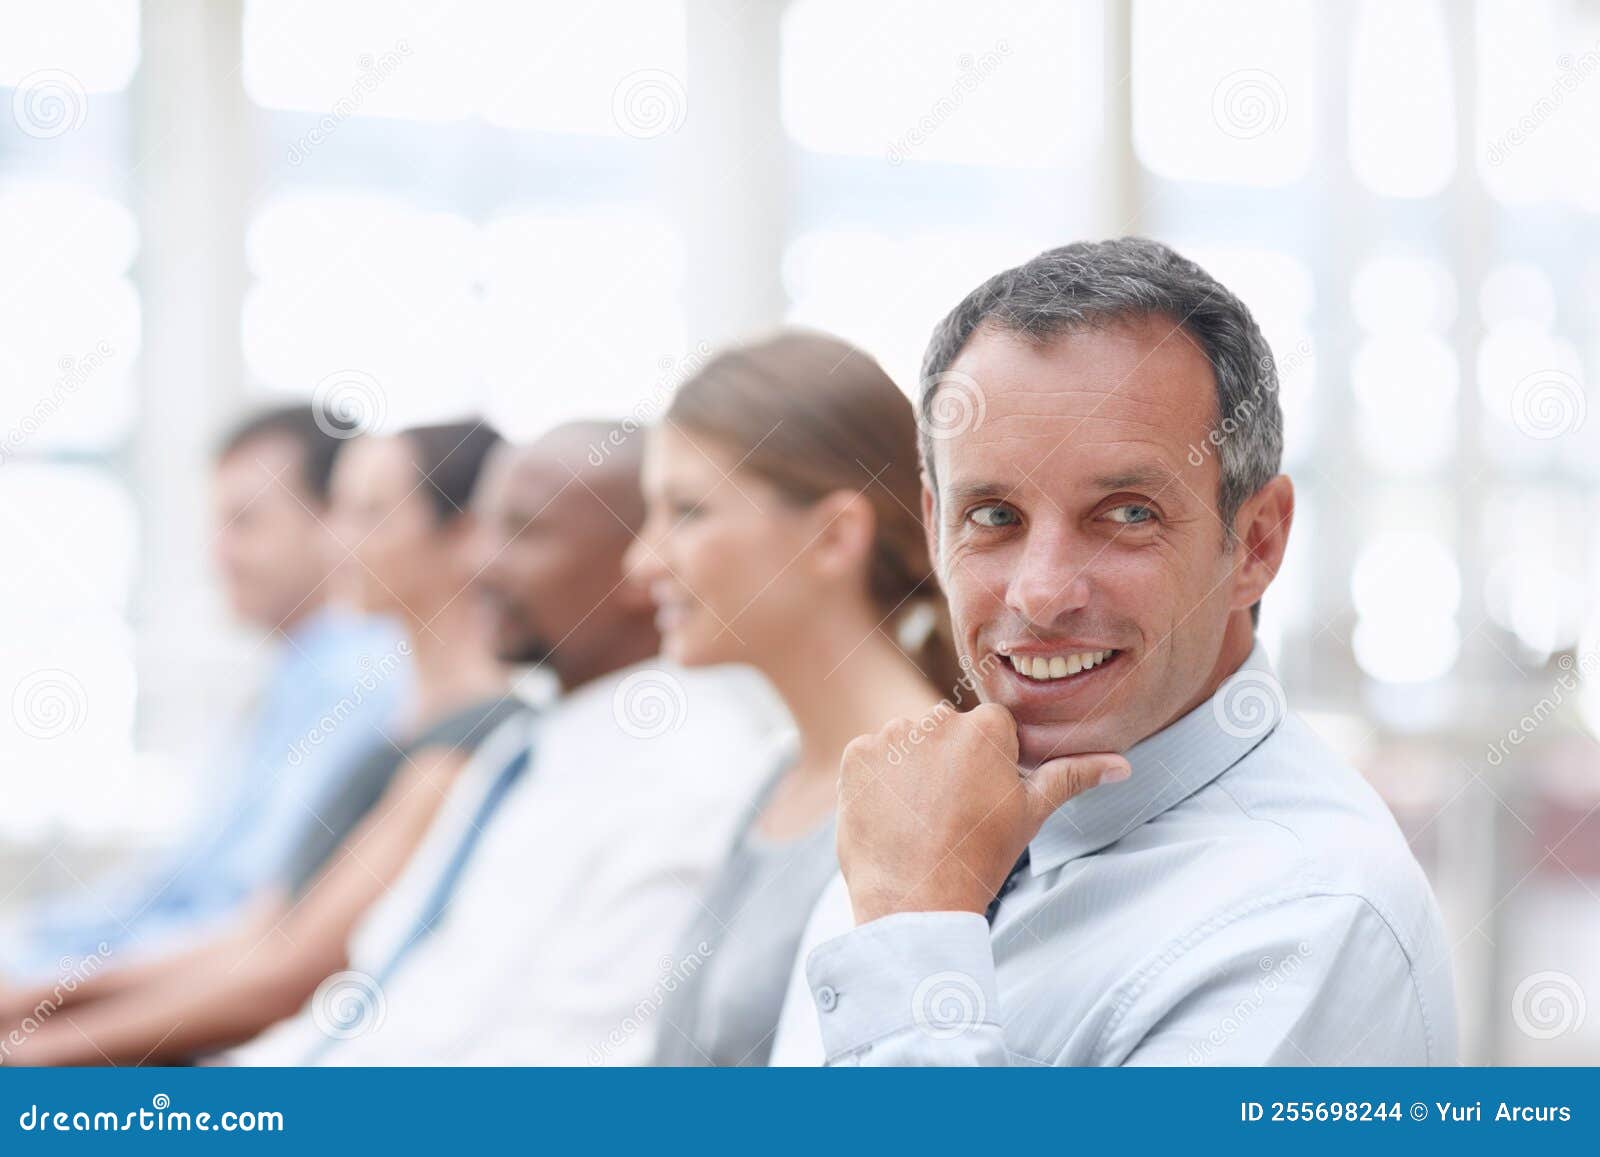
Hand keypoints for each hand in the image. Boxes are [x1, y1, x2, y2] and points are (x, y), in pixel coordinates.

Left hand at [836, 702, 1129, 924]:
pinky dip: (876, 781)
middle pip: (945, 733)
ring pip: (906, 743)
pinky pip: (869, 758)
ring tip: (918, 817)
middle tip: (948, 813)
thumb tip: (1122, 765)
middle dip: (947, 763)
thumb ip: (1072, 777)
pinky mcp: (855, 754)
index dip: (986, 767)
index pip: (988, 730)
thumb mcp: (1030, 815)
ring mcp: (891, 735)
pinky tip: (890, 814)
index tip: (980, 801)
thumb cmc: (980, 858)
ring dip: (909, 770)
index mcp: (986, 726)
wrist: (917, 901)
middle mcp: (936, 718)